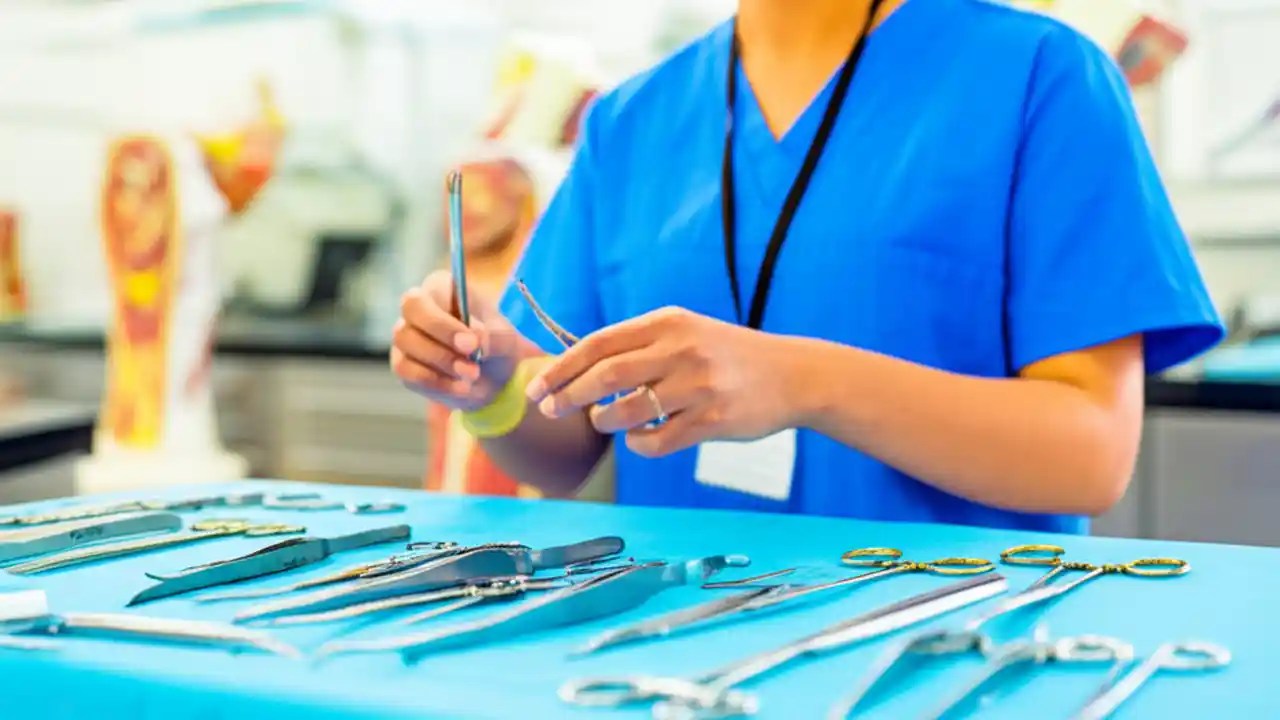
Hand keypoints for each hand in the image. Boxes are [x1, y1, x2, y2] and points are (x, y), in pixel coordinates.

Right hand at [391, 270, 521, 410]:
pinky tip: (462, 387)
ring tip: (474, 374)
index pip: (428, 292)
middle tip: (472, 359)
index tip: (472, 343)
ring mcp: (406, 335)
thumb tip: (475, 340)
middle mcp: (418, 307)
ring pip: (407, 343)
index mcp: (442, 288)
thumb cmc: (497, 345)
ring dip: (443, 363)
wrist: (493, 378)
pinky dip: (438, 383)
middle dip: (441, 340)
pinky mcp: (403, 364)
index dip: (445, 322)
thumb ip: (493, 337)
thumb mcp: (506, 340)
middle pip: (410, 312)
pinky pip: (408, 371)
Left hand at [524, 307, 808, 456]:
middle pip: (605, 376)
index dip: (561, 368)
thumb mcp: (685, 333)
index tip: (537, 387)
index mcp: (668, 322)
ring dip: (603, 422)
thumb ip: (638, 346)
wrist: (792, 375)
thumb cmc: (726, 355)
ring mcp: (698, 387)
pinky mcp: (713, 421)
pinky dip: (638, 444)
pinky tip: (640, 438)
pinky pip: (657, 441)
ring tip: (602, 422)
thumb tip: (575, 369)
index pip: (599, 344)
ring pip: (627, 412)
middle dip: (568, 396)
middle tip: (548, 411)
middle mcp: (681, 350)